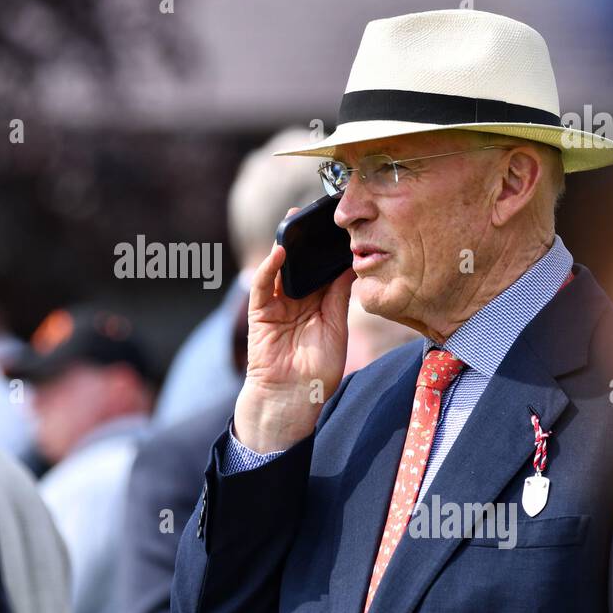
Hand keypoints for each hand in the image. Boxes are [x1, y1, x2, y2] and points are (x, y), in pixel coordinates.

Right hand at [233, 233, 353, 453]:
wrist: (293, 398)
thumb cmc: (318, 371)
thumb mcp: (336, 328)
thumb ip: (338, 296)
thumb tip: (351, 266)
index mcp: (317, 303)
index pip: (322, 269)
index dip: (328, 250)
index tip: (341, 228)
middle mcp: (296, 300)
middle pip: (300, 263)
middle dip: (306, 241)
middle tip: (316, 214)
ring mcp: (277, 304)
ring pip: (280, 268)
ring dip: (285, 245)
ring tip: (294, 221)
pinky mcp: (260, 312)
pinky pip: (262, 285)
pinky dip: (268, 268)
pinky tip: (278, 252)